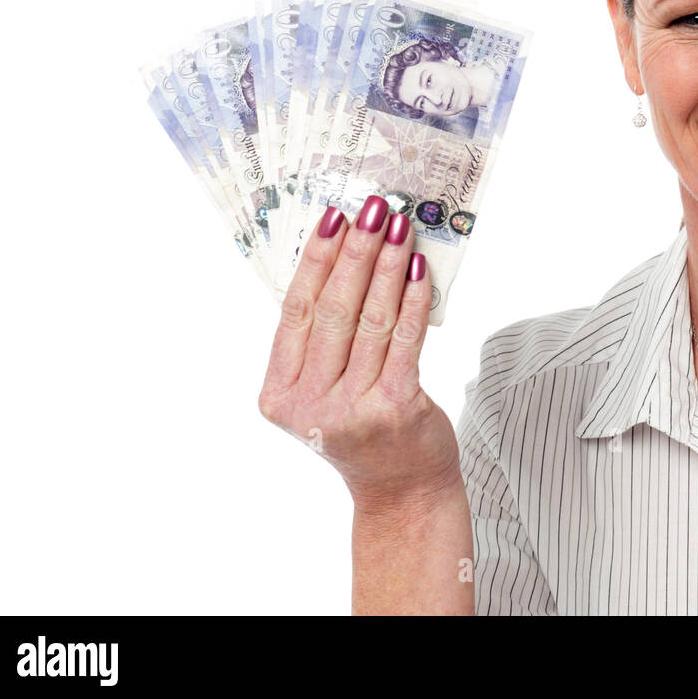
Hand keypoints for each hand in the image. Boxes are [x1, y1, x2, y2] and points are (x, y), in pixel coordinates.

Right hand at [258, 196, 461, 511]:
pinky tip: (419, 269)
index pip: (295, 310)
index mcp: (278, 394)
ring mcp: (350, 410)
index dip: (314, 259)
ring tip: (401, 227)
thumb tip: (343, 255)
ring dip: (387, 266)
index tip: (332, 218)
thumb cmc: (363, 427)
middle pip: (334, 309)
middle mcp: (308, 404)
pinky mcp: (394, 409)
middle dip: (355, 252)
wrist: (400, 489)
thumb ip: (321, 340)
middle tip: (373, 209)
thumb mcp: (324, 388)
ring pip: (371, 319)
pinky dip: (414, 299)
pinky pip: (406, 340)